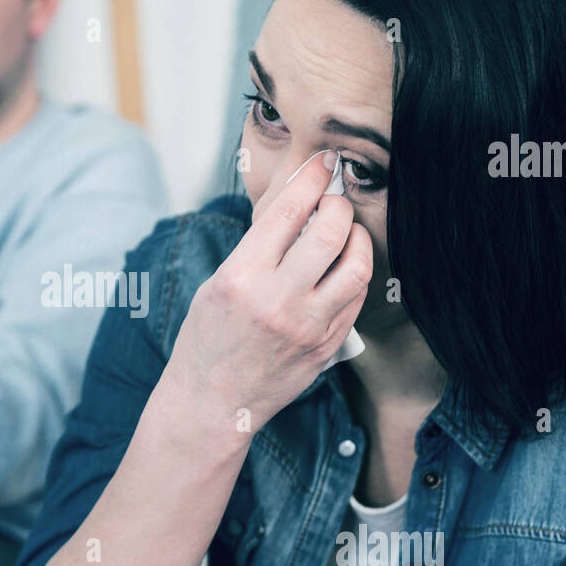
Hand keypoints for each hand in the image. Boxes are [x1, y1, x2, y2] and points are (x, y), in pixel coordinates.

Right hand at [163, 151, 371, 430]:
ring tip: (346, 233)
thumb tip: (298, 209)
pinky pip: (356, 299)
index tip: (322, 163)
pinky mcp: (327, 347)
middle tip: (333, 201)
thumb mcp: (218, 284)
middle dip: (338, 205)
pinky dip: (355, 274)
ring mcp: (307, 327)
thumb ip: (258, 249)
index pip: (289, 211)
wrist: (212, 402)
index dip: (312, 177)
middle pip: (331, 232)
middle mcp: (278, 301)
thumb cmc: (208, 339)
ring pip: (357, 266)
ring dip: (357, 239)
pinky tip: (344, 268)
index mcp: (242, 278)